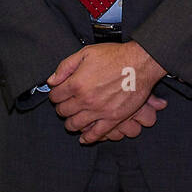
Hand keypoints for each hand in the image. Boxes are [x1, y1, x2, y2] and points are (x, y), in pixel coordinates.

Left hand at [47, 41, 165, 143]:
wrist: (140, 63)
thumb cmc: (114, 56)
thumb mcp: (86, 53)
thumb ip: (65, 66)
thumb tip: (51, 81)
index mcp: (77, 83)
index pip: (55, 96)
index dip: (54, 95)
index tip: (58, 94)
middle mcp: (85, 99)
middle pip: (63, 111)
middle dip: (61, 108)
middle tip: (65, 105)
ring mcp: (99, 111)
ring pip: (75, 125)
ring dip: (70, 123)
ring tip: (72, 119)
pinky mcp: (113, 118)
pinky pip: (96, 134)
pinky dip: (87, 138)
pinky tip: (83, 138)